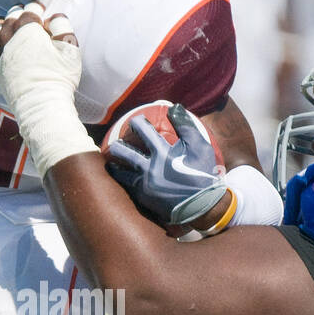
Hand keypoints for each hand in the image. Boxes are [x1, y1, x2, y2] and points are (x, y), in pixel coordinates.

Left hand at [0, 3, 94, 178]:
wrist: (41, 105)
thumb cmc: (59, 77)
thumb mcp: (70, 48)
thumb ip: (62, 26)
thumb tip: (54, 17)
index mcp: (28, 28)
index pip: (31, 9)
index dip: (38, 8)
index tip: (43, 11)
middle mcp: (9, 35)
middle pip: (12, 16)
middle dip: (22, 14)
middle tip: (30, 19)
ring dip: (3, 24)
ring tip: (9, 27)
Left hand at [105, 102, 227, 228]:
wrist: (203, 206)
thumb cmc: (203, 174)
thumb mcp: (200, 147)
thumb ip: (186, 126)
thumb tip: (174, 107)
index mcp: (162, 153)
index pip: (144, 131)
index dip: (137, 123)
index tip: (135, 122)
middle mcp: (149, 168)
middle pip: (124, 153)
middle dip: (116, 146)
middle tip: (114, 144)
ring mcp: (144, 185)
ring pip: (121, 174)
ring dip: (114, 167)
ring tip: (110, 164)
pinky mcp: (144, 200)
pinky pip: (127, 189)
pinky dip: (122, 183)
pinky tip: (120, 181)